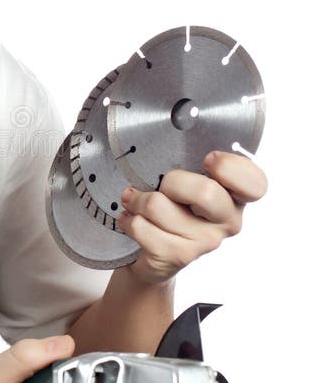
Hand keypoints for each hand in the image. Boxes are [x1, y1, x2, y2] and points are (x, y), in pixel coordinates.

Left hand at [116, 150, 266, 285]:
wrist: (156, 254)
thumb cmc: (174, 206)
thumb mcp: (189, 180)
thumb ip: (193, 159)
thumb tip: (176, 126)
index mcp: (236, 196)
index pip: (255, 183)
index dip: (231, 168)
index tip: (209, 159)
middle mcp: (227, 220)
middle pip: (205, 193)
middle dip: (171, 182)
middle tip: (162, 186)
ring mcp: (205, 242)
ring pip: (159, 206)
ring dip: (138, 200)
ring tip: (138, 203)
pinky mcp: (177, 256)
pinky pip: (141, 226)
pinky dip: (127, 219)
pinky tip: (132, 219)